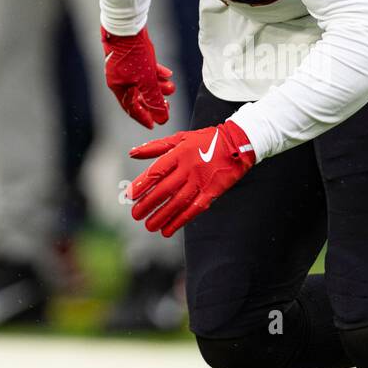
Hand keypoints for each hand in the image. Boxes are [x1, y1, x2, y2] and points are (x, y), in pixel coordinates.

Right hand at [101, 25, 174, 127]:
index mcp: (118, 86)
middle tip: (167, 105)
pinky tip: (168, 74)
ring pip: (144, 82)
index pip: (131, 108)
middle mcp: (120, 78)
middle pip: (138, 95)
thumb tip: (161, 119)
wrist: (128, 26)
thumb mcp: (146, 80)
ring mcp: (126, 67)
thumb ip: (154, 100)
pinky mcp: (133, 56)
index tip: (154, 124)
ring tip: (171, 88)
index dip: (143, 117)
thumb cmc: (133, 53)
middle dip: (154, 100)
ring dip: (158, 86)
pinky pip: (146, 69)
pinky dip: (157, 73)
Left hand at [127, 120, 255, 235]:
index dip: (142, 185)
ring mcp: (201, 181)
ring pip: (178, 202)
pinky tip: (168, 229)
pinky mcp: (211, 192)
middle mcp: (189, 168)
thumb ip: (155, 147)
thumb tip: (132, 153)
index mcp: (179, 153)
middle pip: (165, 190)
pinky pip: (194, 209)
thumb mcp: (180, 137)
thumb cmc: (205, 140)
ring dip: (162, 216)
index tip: (130, 196)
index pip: (157, 171)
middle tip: (136, 215)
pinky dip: (180, 220)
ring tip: (149, 226)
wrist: (237, 144)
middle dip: (148, 204)